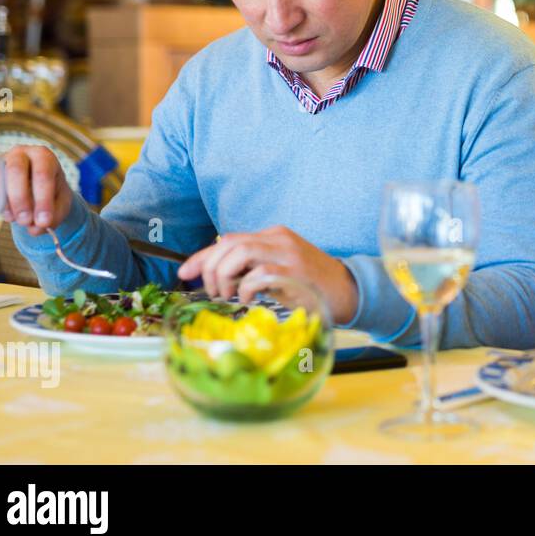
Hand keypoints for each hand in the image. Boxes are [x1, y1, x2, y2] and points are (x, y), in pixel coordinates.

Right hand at [0, 147, 72, 236]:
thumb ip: (53, 217)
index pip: (43, 174)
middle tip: (25, 221)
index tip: (43, 221)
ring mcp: (1, 157)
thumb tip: (35, 228)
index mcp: (44, 157)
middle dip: (20, 199)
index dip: (43, 199)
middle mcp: (21, 153)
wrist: (39, 186)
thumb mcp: (60, 205)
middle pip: (15, 170)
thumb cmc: (52, 193)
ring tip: (11, 218)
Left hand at [177, 225, 358, 322]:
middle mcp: (279, 239)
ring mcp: (287, 254)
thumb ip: (254, 266)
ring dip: (225, 276)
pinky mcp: (294, 272)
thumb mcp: (279, 269)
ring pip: (239, 252)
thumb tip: (218, 274)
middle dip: (210, 268)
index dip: (202, 257)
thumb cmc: (312, 284)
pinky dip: (245, 288)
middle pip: (229, 243)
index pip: (228, 239)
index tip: (185, 273)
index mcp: (274, 236)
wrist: (349, 291)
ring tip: (228, 295)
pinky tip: (248, 299)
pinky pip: (258, 275)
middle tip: (213, 291)